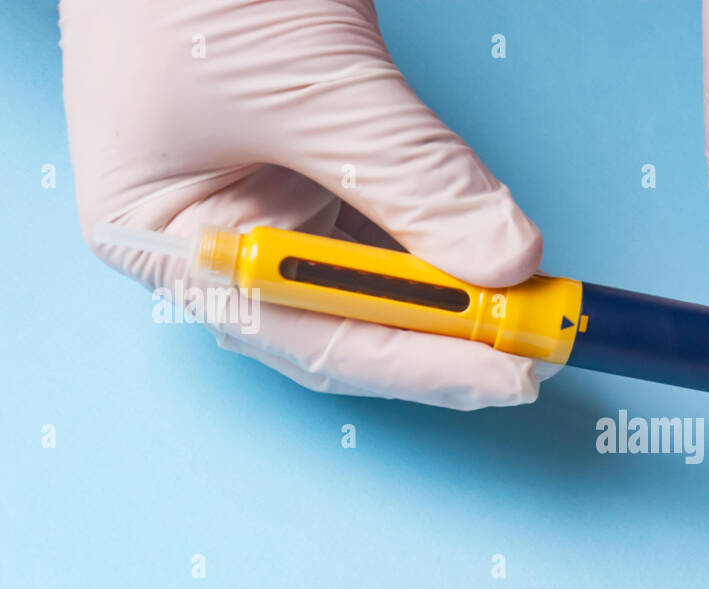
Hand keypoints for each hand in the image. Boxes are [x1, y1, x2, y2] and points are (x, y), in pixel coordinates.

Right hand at [62, 0, 545, 409]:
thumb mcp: (312, 88)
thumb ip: (412, 180)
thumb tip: (506, 259)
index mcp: (168, 243)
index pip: (307, 337)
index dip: (416, 365)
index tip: (504, 377)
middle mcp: (221, 239)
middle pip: (347, 322)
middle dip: (445, 338)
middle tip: (536, 352)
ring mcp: (270, 202)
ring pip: (378, 280)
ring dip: (456, 296)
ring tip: (530, 314)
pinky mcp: (320, 165)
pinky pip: (393, 224)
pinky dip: (448, 241)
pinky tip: (498, 263)